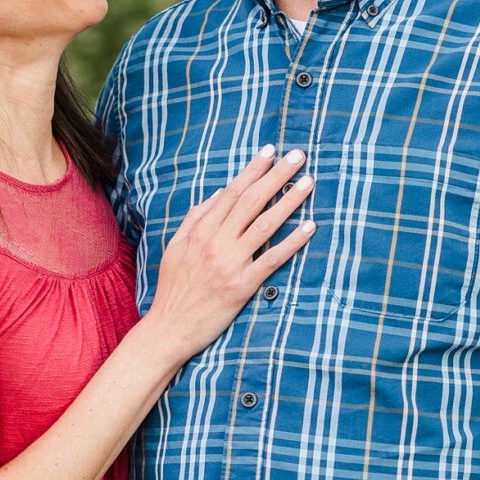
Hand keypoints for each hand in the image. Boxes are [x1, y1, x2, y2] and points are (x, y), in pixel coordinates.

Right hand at [145, 146, 314, 357]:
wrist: (170, 327)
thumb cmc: (172, 289)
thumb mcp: (174, 248)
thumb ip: (194, 220)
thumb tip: (215, 196)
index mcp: (200, 231)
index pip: (231, 192)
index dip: (252, 170)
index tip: (269, 152)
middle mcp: (216, 242)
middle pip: (251, 201)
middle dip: (276, 175)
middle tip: (298, 156)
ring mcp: (230, 263)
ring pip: (265, 225)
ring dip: (289, 201)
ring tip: (308, 183)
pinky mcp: (243, 286)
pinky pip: (272, 259)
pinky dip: (292, 242)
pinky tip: (310, 227)